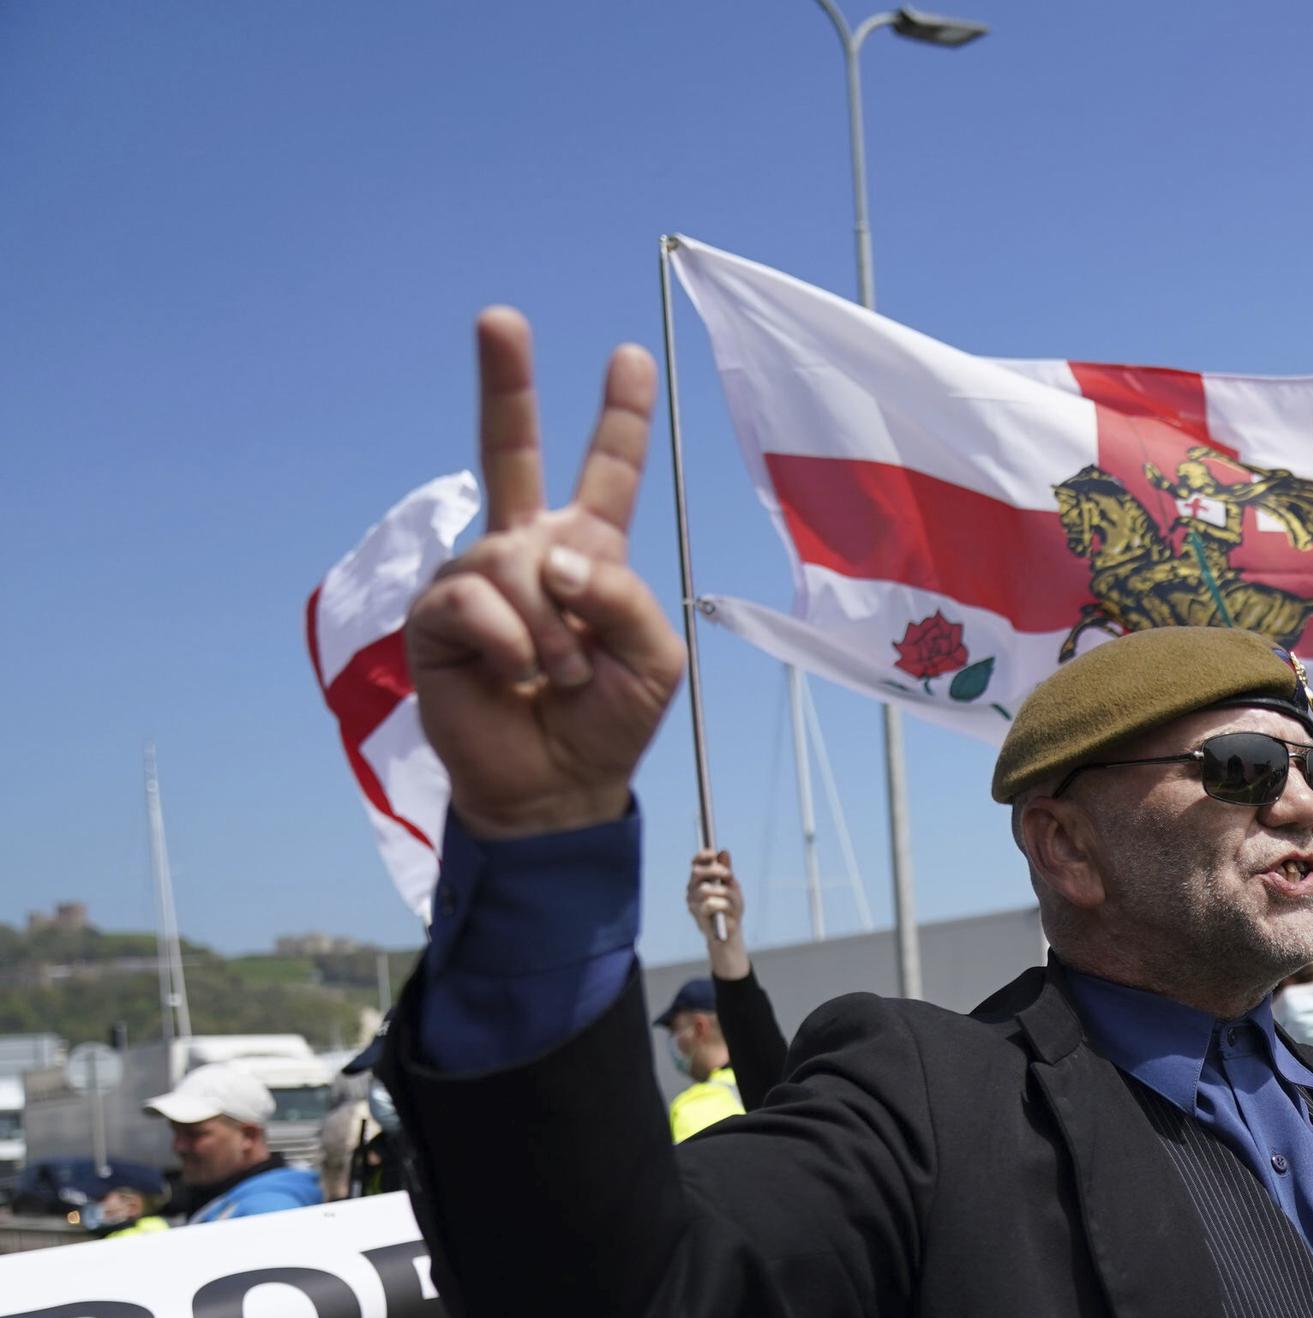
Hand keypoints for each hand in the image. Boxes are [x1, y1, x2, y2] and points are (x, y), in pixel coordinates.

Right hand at [406, 309, 685, 841]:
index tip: (628, 356)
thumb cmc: (608, 718)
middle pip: (510, 450)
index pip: (606, 472)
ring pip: (514, 561)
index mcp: (588, 551)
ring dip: (552, 628)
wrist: (556, 783)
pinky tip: (518, 675)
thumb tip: (549, 554)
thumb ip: (623, 594)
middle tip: (499, 317)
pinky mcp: (437, 615)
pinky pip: (479, 599)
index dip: (618, 417)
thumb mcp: (654, 656)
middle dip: (505, 382)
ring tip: (558, 675)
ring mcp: (477, 577)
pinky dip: (513, 641)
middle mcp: (526, 549)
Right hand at [687, 849, 749, 977]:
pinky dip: (723, 905)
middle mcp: (692, 889)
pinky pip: (710, 904)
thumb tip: (724, 852)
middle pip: (698, 872)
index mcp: (699, 880)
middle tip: (728, 875)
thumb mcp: (732, 887)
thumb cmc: (730, 909)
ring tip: (732, 901)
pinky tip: (727, 911)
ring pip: (706, 889)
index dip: (703, 856)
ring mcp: (692, 901)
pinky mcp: (696, 914)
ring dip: (723, 893)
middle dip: (715, 871)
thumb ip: (726, 871)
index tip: (713, 853)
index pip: (696, 863)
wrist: (729, 933)